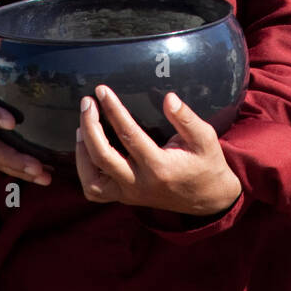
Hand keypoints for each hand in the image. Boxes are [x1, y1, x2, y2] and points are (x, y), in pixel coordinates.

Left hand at [75, 85, 242, 216]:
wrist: (209, 199)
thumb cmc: (206, 164)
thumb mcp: (205, 139)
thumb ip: (186, 119)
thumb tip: (169, 98)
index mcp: (159, 167)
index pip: (128, 135)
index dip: (113, 110)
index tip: (102, 91)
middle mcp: (140, 184)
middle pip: (102, 156)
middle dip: (90, 126)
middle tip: (87, 102)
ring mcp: (130, 194)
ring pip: (92, 180)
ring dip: (82, 151)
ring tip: (82, 125)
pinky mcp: (125, 198)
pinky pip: (95, 191)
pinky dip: (85, 171)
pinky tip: (86, 149)